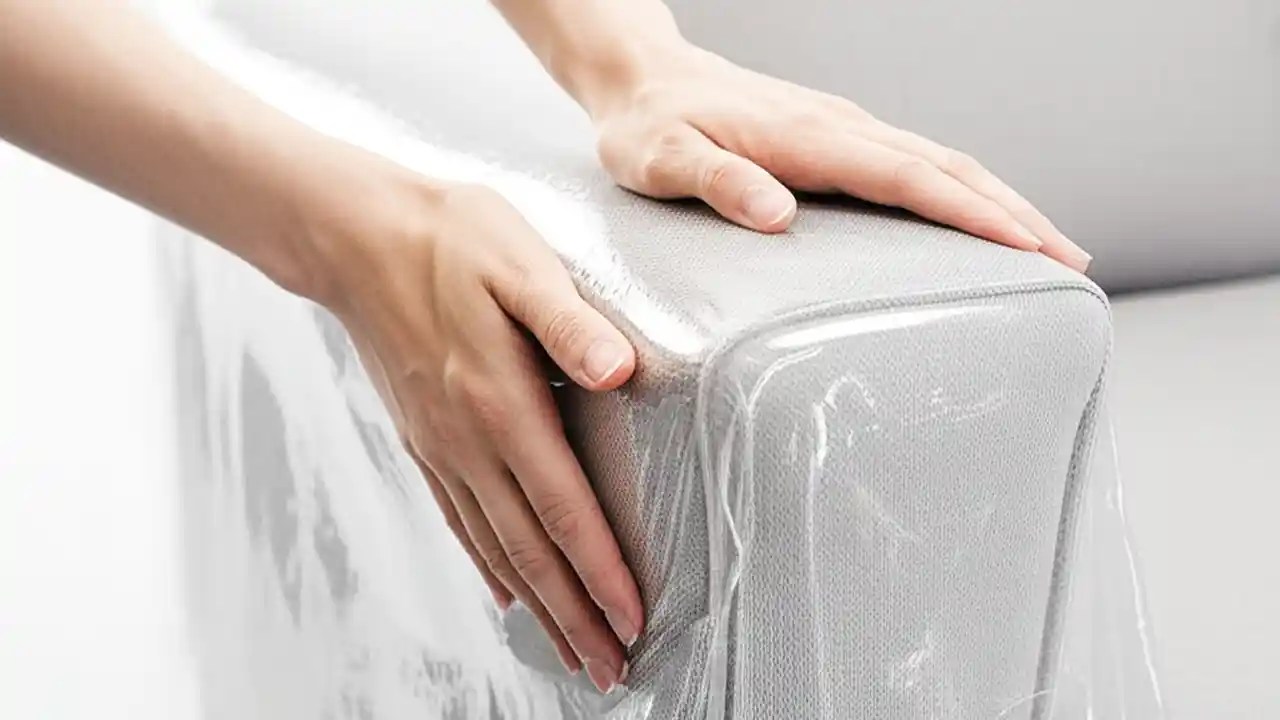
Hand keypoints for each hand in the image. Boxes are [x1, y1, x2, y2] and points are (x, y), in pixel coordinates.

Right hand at [312, 175, 641, 693]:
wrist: (354, 234)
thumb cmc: (446, 238)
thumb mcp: (520, 262)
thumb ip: (570, 322)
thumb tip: (618, 371)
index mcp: (500, 403)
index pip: (562, 509)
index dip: (599, 572)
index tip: (631, 621)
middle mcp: (467, 441)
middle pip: (530, 551)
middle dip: (575, 616)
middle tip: (611, 669)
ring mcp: (440, 446)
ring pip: (495, 548)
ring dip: (538, 606)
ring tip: (569, 649)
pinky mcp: (422, 437)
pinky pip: (458, 521)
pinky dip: (487, 566)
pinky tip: (503, 590)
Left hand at [588, 45, 1090, 271]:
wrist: (643, 77)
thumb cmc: (648, 126)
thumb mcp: (662, 160)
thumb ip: (718, 183)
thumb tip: (778, 216)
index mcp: (806, 138)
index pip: (908, 178)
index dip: (971, 215)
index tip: (1028, 250)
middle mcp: (838, 126)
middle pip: (948, 169)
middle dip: (1015, 215)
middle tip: (1072, 266)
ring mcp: (843, 127)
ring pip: (942, 162)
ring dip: (1001, 202)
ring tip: (1051, 248)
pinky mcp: (837, 135)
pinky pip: (918, 162)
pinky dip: (964, 190)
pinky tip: (980, 217)